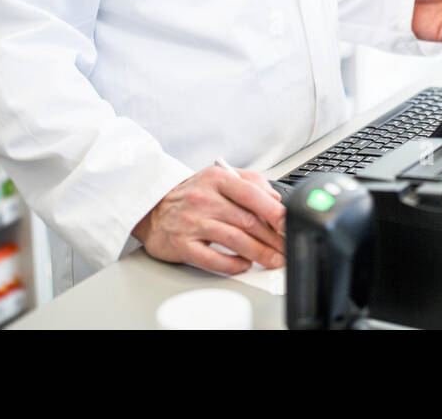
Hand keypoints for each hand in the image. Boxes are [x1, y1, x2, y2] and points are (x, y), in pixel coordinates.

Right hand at [132, 165, 285, 273]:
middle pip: (248, 221)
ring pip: (235, 240)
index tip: (289, 224)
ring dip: (260, 253)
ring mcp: (192, 223)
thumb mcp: (219, 178)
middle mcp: (205, 199)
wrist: (152, 208)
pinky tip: (244, 264)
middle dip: (273, 238)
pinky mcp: (183, 245)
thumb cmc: (191, 195)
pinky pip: (214, 258)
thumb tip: (276, 199)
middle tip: (287, 248)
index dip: (275, 212)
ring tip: (274, 260)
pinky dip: (233, 264)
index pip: (253, 195)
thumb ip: (249, 182)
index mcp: (217, 179)